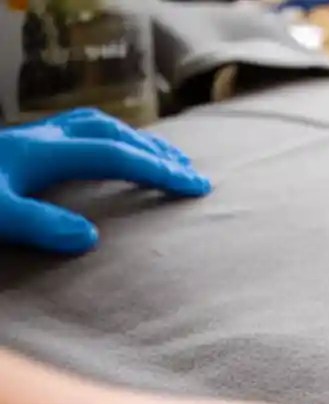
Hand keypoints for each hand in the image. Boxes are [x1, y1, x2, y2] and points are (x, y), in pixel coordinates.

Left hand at [0, 108, 210, 253]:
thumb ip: (40, 224)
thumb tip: (92, 238)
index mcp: (42, 152)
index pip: (116, 156)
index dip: (159, 170)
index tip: (196, 187)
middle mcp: (42, 136)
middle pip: (114, 134)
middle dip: (157, 152)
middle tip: (191, 172)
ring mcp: (29, 136)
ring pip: (96, 126)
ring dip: (135, 139)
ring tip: (161, 155)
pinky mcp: (17, 144)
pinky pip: (77, 129)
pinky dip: (107, 137)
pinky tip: (108, 150)